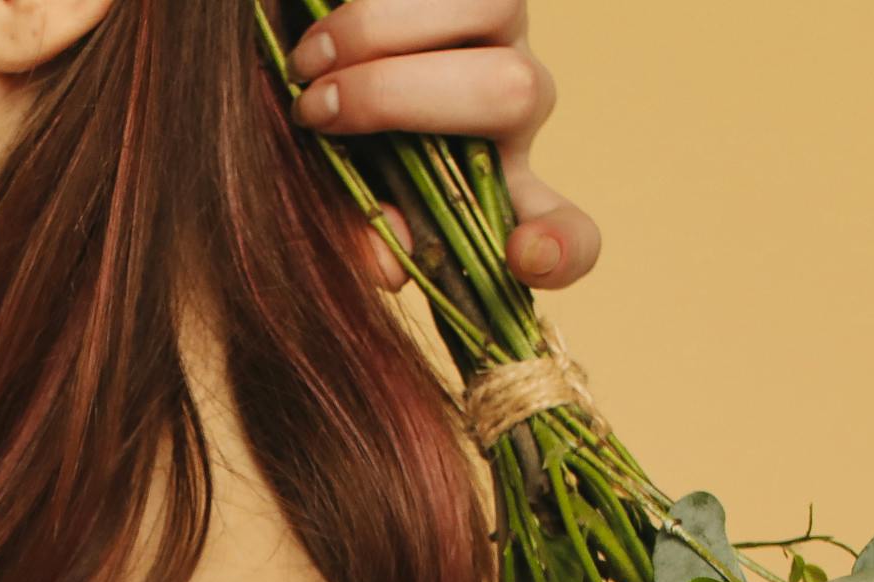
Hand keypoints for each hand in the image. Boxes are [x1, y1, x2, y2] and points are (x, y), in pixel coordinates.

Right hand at [288, 0, 602, 292]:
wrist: (316, 67)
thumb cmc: (333, 146)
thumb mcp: (344, 199)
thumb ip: (364, 235)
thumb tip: (383, 262)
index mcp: (496, 184)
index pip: (566, 232)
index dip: (562, 247)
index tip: (523, 254)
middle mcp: (513, 101)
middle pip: (511, 89)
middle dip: (399, 97)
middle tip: (315, 112)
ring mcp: (501, 26)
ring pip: (489, 6)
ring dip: (380, 32)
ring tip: (306, 64)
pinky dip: (372, 3)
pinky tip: (320, 33)